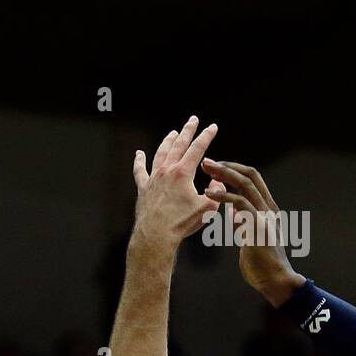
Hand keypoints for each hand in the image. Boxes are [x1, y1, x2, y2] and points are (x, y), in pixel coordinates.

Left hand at [132, 117, 224, 249]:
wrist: (156, 235)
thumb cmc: (181, 223)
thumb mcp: (208, 208)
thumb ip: (216, 192)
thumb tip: (216, 182)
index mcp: (183, 173)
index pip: (198, 149)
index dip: (206, 136)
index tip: (212, 127)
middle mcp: (167, 171)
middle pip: (178, 145)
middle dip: (188, 131)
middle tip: (193, 120)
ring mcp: (153, 178)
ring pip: (160, 153)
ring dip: (168, 142)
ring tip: (172, 133)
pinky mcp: (143, 188)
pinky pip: (140, 171)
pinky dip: (139, 161)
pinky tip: (138, 154)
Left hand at [199, 158, 305, 306]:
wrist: (275, 281)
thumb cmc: (261, 263)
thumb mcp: (251, 237)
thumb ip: (244, 223)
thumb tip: (233, 215)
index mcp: (267, 209)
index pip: (253, 179)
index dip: (234, 170)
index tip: (216, 167)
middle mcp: (268, 208)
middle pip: (250, 176)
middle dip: (227, 167)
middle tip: (207, 163)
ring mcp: (265, 216)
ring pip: (246, 185)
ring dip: (224, 175)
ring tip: (206, 172)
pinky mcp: (258, 225)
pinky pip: (241, 204)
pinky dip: (224, 196)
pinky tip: (209, 194)